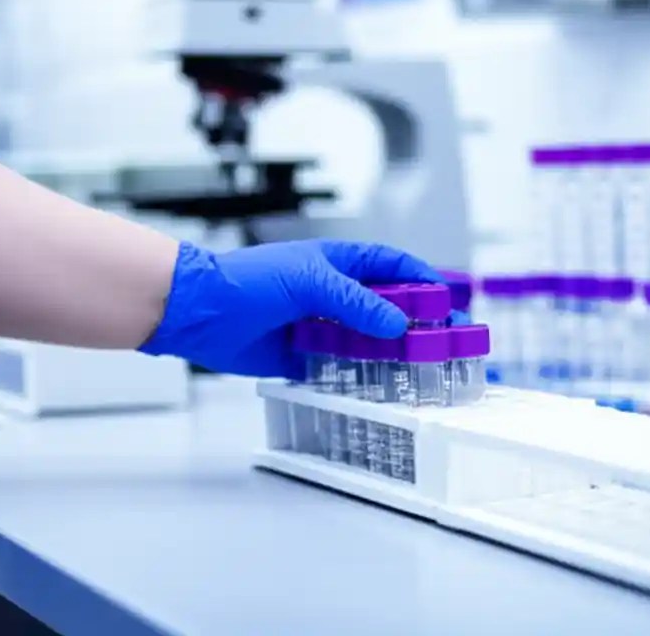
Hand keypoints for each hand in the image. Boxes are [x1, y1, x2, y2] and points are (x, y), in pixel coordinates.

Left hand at [142, 240, 438, 376]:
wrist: (200, 312)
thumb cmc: (246, 281)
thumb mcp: (308, 282)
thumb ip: (355, 302)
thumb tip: (396, 324)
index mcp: (337, 262)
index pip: (392, 265)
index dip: (422, 278)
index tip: (448, 297)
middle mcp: (333, 293)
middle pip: (387, 306)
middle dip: (417, 322)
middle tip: (446, 341)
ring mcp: (320, 325)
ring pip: (368, 340)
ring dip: (393, 352)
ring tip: (422, 369)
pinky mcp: (304, 354)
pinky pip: (341, 366)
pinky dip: (361, 376)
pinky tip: (381, 386)